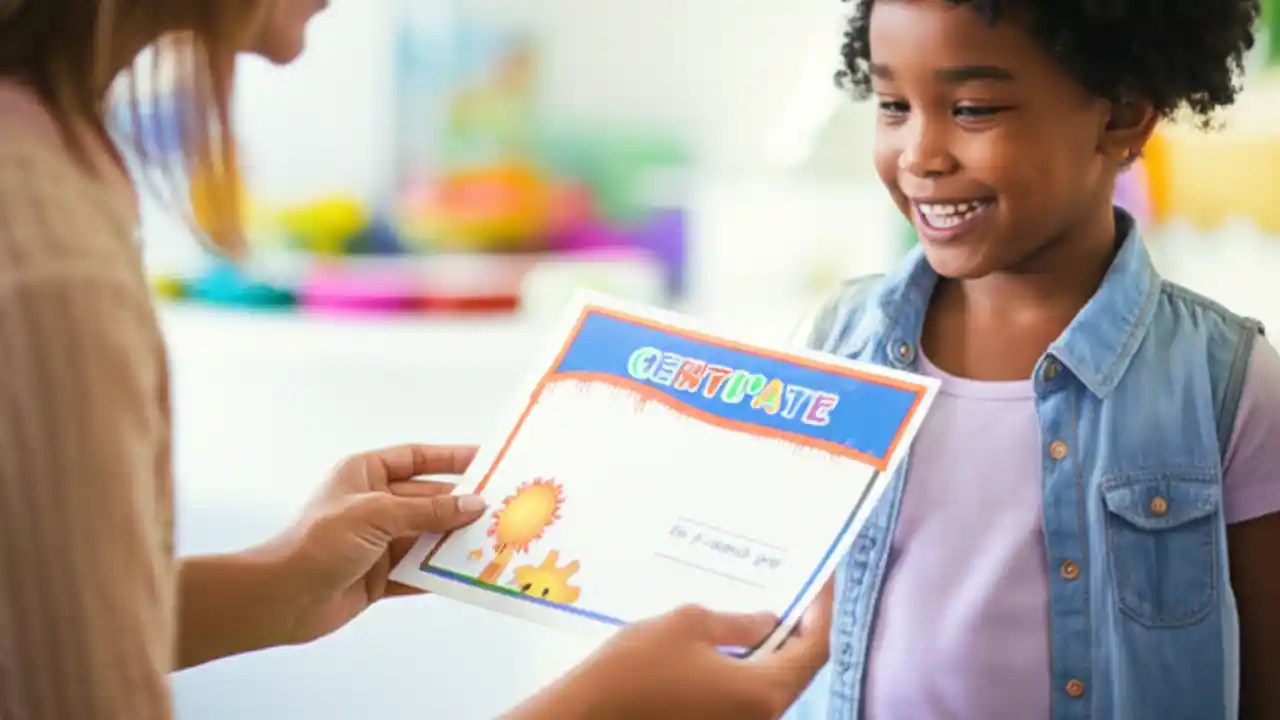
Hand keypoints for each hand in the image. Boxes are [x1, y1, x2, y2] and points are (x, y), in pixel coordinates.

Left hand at [270, 444, 486, 643]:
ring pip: (428, 536)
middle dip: (461, 505)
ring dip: (456, 540)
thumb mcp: (376, 515)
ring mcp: (378, 541)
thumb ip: (427, 511)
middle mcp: (373, 504)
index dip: (450, 458)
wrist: (281, 599)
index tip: (486, 460)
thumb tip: (473, 504)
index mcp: (364, 474)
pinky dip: (442, 572)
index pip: (416, 458)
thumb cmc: (316, 543)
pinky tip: (469, 573)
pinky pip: (420, 570)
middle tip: (500, 508)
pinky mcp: (381, 574)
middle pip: (428, 499)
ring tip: (494, 541)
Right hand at [508, 583, 833, 719]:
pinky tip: (731, 638)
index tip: (822, 577)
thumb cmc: (637, 667)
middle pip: (795, 669)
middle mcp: (760, 717)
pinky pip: (743, 695)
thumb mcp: (690, 624)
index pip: (813, 649)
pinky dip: (746, 665)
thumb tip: (770, 622)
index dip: (822, 610)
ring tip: (763, 605)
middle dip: (798, 628)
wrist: (588, 715)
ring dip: (771, 647)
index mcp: (763, 692)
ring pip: (768, 683)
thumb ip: (740, 622)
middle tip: (795, 587)